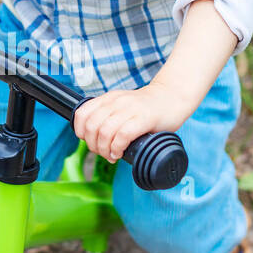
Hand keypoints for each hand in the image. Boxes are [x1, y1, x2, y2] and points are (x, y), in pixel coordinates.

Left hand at [72, 81, 187, 162]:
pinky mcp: (144, 118)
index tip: (90, 141)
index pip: (82, 114)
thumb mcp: (121, 107)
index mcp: (108, 99)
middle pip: (91, 127)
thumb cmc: (147, 108)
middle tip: (103, 153)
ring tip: (112, 155)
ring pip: (104, 132)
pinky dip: (117, 148)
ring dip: (105, 150)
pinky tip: (120, 153)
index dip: (80, 132)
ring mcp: (130, 109)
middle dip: (93, 146)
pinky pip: (122, 135)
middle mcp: (116, 102)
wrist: (172, 97)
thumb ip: (108, 118)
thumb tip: (94, 140)